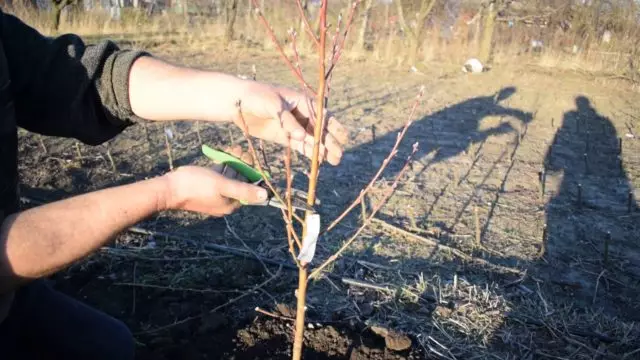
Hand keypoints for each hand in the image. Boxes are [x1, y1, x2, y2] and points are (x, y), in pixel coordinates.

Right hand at [164, 146, 267, 216]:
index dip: (252, 172)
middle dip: (242, 164)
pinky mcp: (207, 184)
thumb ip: (244, 190)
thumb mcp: (222, 186)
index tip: (251, 158)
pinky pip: (220, 173)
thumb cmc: (195, 186)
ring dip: (233, 161)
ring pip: (230, 174)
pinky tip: (224, 152)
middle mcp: (225, 200)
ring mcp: (215, 192)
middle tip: (241, 149)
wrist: (169, 188)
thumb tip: (266, 196)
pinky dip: (223, 163)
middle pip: (240, 180)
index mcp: (231, 203)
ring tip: (233, 148)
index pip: (249, 188)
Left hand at [233, 80, 348, 165]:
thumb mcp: (273, 105)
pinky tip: (319, 161)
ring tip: (334, 161)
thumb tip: (302, 136)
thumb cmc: (257, 96)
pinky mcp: (285, 137)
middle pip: (319, 129)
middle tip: (340, 154)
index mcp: (302, 101)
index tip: (343, 138)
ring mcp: (294, 127)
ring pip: (312, 139)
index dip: (333, 127)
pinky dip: (309, 153)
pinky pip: (300, 146)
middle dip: (330, 141)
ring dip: (323, 149)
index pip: (321, 115)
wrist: (237, 102)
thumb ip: (288, 121)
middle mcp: (302, 114)